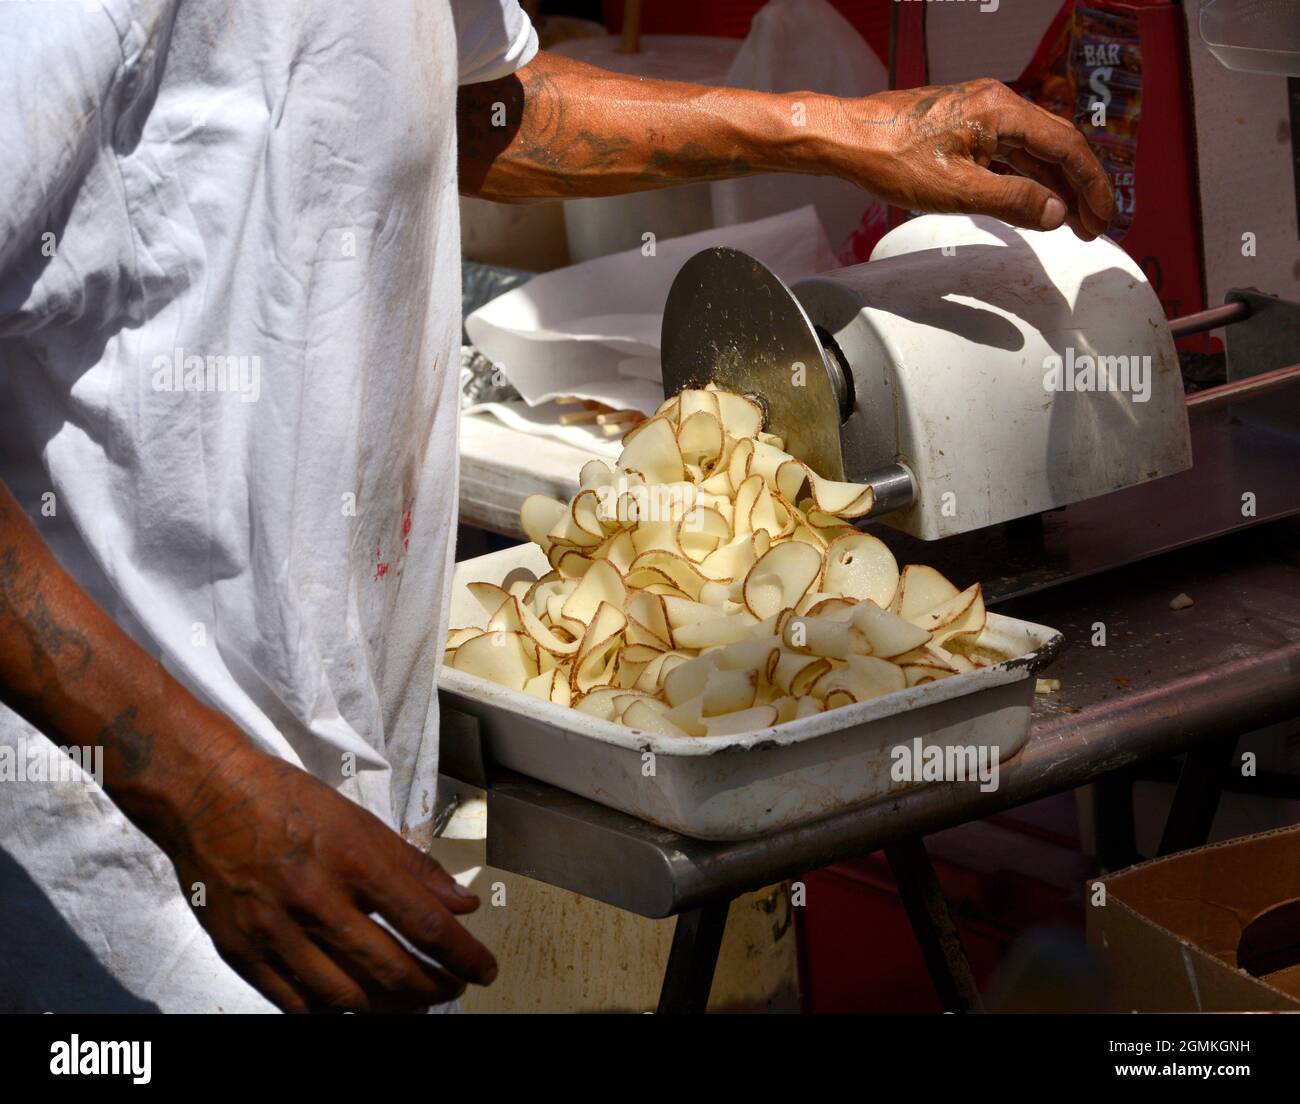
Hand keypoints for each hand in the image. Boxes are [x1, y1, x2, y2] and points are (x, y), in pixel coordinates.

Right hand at [159, 741, 496, 1012]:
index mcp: (353, 859)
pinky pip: (296, 1005)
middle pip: (389, 969)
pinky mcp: (242, 952)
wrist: (207, 797)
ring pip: (345, 998)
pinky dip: (333, 1014)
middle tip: (451, 988)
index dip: (463, 955)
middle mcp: (316, 900)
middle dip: (432, 988)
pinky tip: (355, 1006)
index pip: (424, 923)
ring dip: (389, 1009)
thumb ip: (414, 865)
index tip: (484, 970)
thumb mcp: (360, 820)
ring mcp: (275, 931)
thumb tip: (463, 904)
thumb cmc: (287, 802)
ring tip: (411, 1003)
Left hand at [836, 79, 1114, 239]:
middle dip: (1079, 188)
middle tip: (1093, 228)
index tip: (1102, 220)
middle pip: (1056, 146)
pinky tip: (1032, 199)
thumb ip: (1012, 201)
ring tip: (1069, 221)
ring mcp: (980, 111)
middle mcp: (997, 103)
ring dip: (1054, 184)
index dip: (1091, 187)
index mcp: (1002, 112)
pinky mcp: (964, 123)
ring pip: (1032, 149)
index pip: (1066, 148)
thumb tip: (1057, 214)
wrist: (847, 138)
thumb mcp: (957, 191)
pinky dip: (1026, 175)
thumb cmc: (892, 160)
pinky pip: (1009, 150)